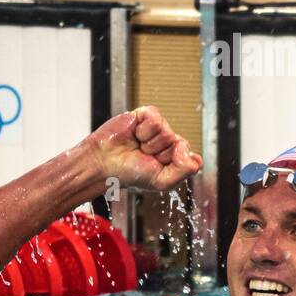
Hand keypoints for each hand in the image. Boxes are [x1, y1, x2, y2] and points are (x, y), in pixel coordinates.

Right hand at [86, 106, 202, 193]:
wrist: (104, 164)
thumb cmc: (130, 173)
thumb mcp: (163, 181)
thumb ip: (185, 170)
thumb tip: (188, 148)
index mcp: (175, 157)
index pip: (190, 157)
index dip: (175, 163)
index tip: (157, 168)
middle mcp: (168, 141)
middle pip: (180, 143)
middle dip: (161, 154)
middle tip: (144, 156)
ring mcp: (158, 127)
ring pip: (167, 132)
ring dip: (150, 143)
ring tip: (137, 146)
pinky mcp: (145, 114)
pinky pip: (156, 120)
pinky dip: (144, 130)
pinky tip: (134, 134)